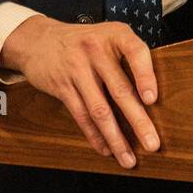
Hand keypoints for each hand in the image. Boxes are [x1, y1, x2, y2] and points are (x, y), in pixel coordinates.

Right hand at [1, 16, 159, 168]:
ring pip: (99, 109)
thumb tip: (154, 97)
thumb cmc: (83, 42)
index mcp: (114, 34)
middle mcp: (96, 49)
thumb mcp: (107, 36)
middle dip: (138, 121)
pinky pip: (81, 115)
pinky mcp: (62, 86)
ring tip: (128, 158)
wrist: (38, 40)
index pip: (135, 51)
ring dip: (116, 138)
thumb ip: (128, 58)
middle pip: (120, 89)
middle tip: (152, 144)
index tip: (152, 99)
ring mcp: (77, 68)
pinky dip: (95, 135)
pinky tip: (106, 148)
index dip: (145, 75)